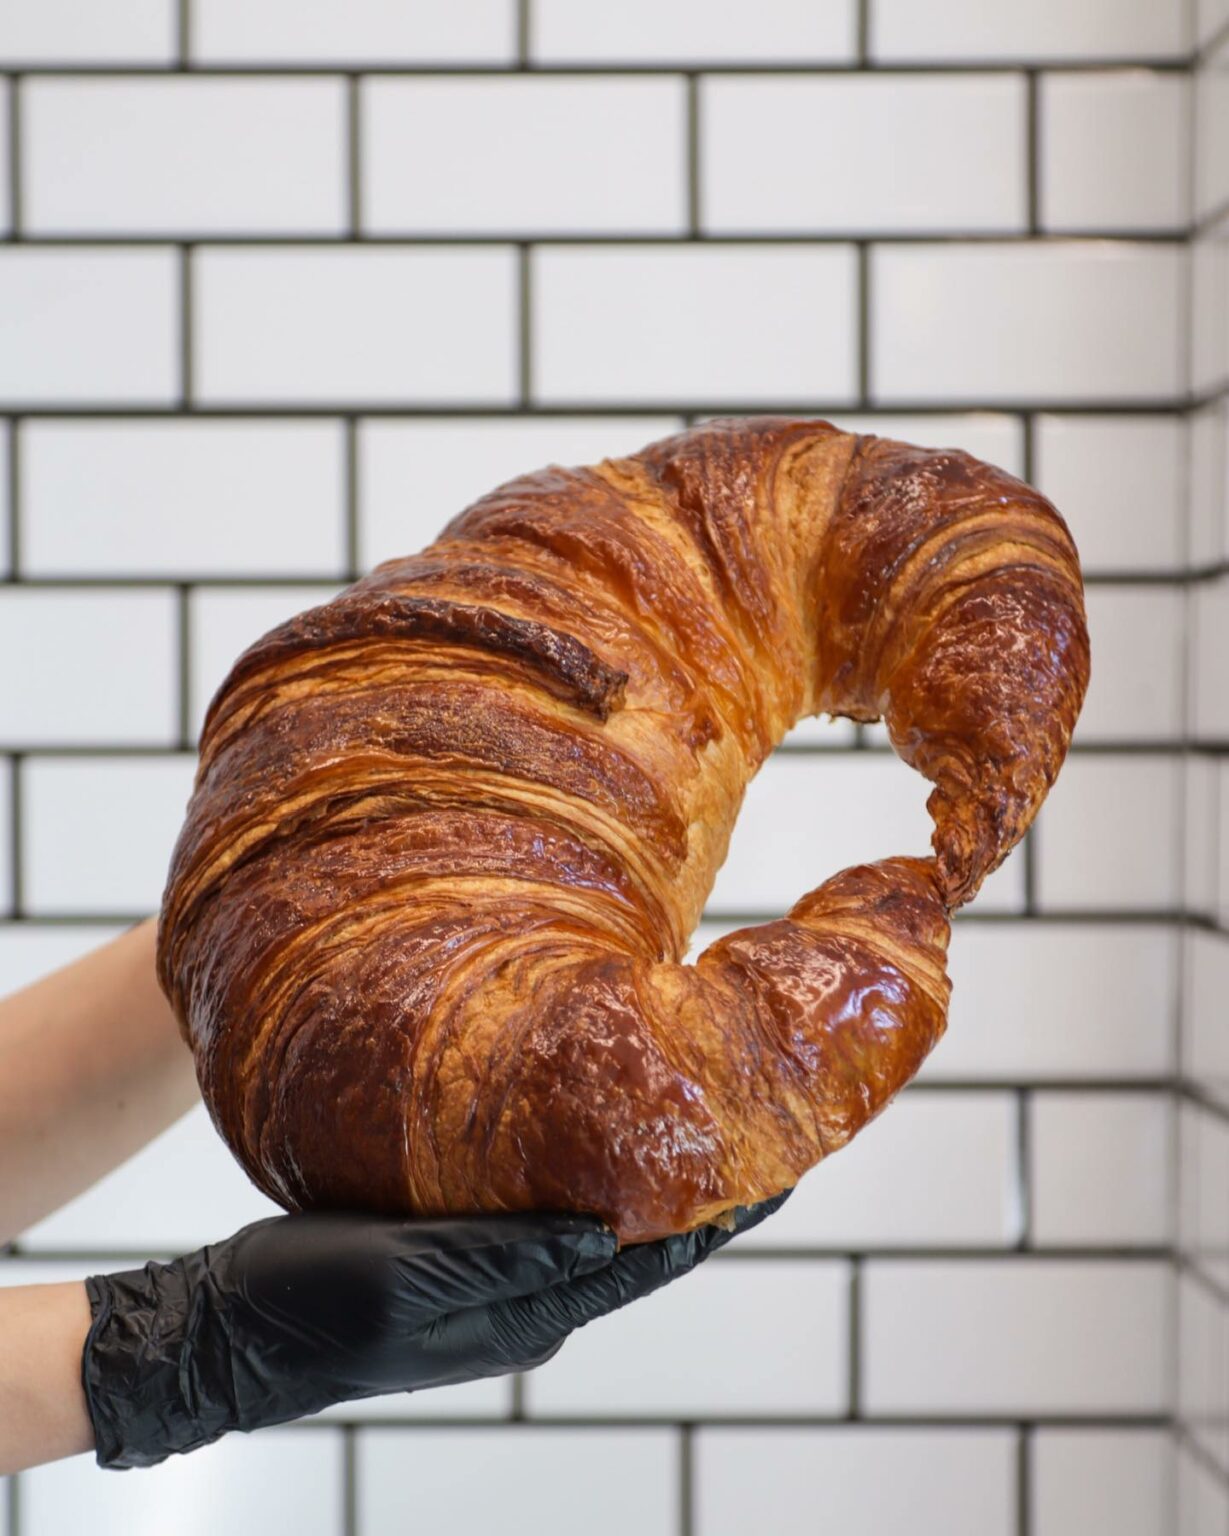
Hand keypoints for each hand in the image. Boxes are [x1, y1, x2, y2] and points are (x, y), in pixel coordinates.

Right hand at [81, 1191, 790, 1468]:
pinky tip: (603, 1142)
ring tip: (706, 1130)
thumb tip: (602, 1234)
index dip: (716, 1220)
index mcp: (522, 1315)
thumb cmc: (312, 1306)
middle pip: (638, 1244)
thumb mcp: (402, 1280)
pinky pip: (551, 1219)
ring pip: (601, 1230)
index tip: (781, 1174)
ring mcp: (497, 1286)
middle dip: (703, 1199)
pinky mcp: (465, 1259)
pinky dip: (594, 1184)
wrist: (234, 1331)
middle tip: (764, 1134)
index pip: (646, 1261)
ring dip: (655, 1188)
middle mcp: (526, 1305)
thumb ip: (501, 1260)